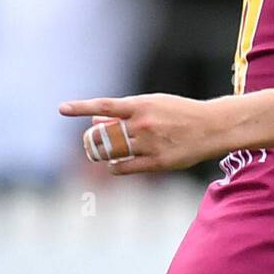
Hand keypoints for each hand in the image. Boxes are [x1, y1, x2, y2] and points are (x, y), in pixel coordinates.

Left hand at [58, 94, 217, 172]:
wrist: (212, 126)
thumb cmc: (180, 113)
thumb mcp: (153, 105)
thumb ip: (124, 112)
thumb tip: (96, 118)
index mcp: (141, 105)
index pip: (104, 106)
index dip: (80, 107)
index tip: (61, 109)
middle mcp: (143, 124)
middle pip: (103, 135)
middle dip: (91, 140)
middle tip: (90, 143)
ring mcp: (149, 144)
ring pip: (111, 153)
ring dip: (100, 154)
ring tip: (100, 153)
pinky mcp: (157, 162)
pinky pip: (123, 168)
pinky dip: (114, 166)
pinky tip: (114, 164)